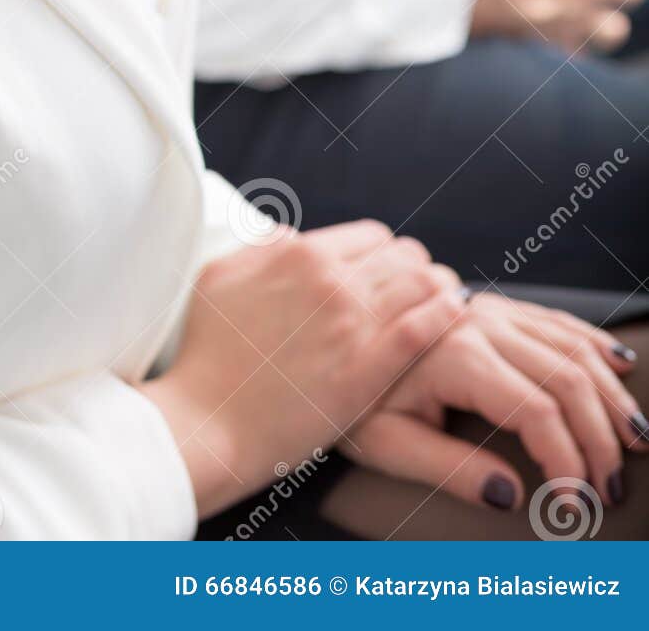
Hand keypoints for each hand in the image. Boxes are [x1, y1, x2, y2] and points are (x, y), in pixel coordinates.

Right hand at [136, 221, 465, 519]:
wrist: (204, 422)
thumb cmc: (205, 355)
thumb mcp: (220, 278)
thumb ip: (262, 251)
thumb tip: (291, 237)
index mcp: (298, 255)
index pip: (372, 236)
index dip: (385, 256)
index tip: (388, 277)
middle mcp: (330, 281)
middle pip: (404, 256)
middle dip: (415, 272)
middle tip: (419, 294)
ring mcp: (351, 325)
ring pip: (423, 284)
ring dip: (437, 291)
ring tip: (444, 305)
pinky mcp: (367, 370)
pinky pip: (424, 327)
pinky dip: (444, 314)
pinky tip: (454, 316)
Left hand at [343, 292, 645, 512]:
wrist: (322, 333)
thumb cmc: (348, 393)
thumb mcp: (381, 441)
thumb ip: (447, 469)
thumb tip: (510, 494)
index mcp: (454, 355)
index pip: (535, 410)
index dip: (566, 458)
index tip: (574, 502)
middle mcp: (478, 324)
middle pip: (565, 378)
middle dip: (599, 436)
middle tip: (610, 486)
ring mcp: (487, 310)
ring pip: (568, 346)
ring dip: (608, 394)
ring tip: (636, 439)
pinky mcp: (489, 307)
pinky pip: (552, 320)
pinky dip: (591, 344)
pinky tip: (618, 366)